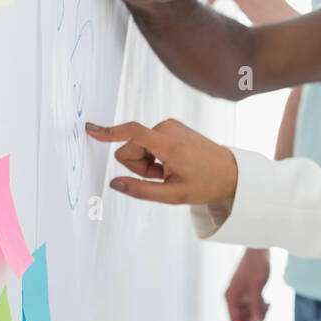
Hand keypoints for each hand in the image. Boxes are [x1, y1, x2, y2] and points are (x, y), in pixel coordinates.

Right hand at [85, 118, 237, 204]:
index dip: (110, 132)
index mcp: (169, 144)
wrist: (229, 171)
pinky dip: (154, 156)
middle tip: (163, 176)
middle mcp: (167, 128)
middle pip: (129, 148)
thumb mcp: (174, 195)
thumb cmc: (206, 183)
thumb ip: (142, 190)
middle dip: (139, 166)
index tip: (90, 129)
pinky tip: (172, 163)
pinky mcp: (169, 127)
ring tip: (170, 171)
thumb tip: (115, 183)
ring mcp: (169, 125)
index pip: (133, 133)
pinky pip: (146, 142)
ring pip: (137, 147)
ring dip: (148, 163)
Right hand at [225, 248, 270, 320]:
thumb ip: (256, 303)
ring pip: (249, 314)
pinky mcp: (248, 294)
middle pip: (243, 319)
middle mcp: (233, 298)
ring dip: (260, 313)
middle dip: (256, 318)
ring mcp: (240, 297)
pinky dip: (261, 308)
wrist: (260, 251)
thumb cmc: (257, 266)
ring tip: (269, 303)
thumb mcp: (257, 285)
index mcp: (231, 297)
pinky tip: (268, 302)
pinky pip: (253, 308)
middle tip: (268, 307)